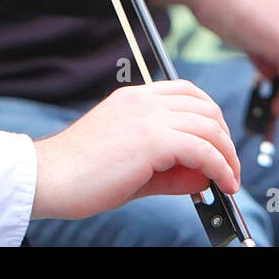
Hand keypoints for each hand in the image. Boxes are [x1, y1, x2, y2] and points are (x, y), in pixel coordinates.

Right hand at [30, 80, 240, 220]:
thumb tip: (205, 176)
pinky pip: (202, 150)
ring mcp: (148, 117)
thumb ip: (170, 169)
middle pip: (206, 108)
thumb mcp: (134, 167)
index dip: (210, 117)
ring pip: (209, 127)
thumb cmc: (81, 175)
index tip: (217, 143)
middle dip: (224, 138)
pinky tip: (222, 184)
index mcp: (134, 98)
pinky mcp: (152, 140)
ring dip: (227, 156)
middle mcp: (144, 101)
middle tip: (228, 167)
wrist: (49, 177)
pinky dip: (220, 167)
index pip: (187, 93)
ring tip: (229, 180)